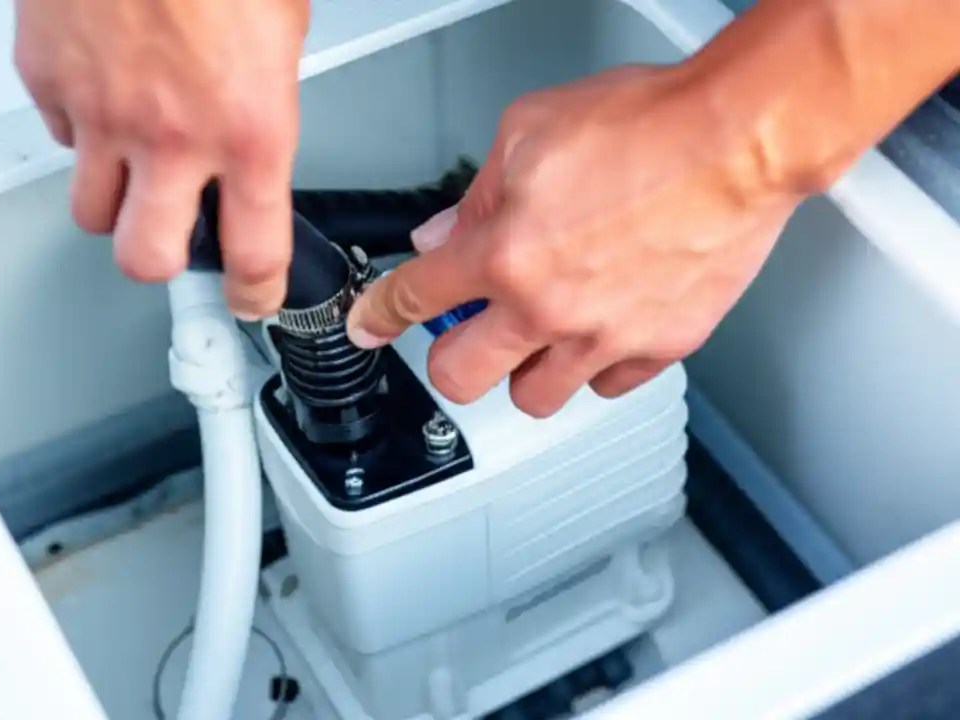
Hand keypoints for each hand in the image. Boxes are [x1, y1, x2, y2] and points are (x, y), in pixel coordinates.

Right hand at [14, 0, 309, 318]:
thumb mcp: (280, 27)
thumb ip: (263, 95)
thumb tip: (250, 121)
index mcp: (250, 125)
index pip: (253, 252)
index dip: (256, 292)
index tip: (252, 299)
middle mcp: (172, 134)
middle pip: (145, 261)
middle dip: (161, 261)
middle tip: (172, 239)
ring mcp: (102, 112)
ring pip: (90, 210)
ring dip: (113, 200)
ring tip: (133, 164)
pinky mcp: (48, 78)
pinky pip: (61, 134)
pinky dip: (81, 127)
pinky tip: (102, 92)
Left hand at [347, 65, 804, 417]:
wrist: (741, 138)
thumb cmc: (648, 123)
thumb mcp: (530, 131)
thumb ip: (478, 194)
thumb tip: (444, 233)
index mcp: (503, 251)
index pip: (413, 299)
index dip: (379, 317)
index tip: (371, 327)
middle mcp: (547, 306)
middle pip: (461, 377)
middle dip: (449, 358)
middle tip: (464, 334)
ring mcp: (604, 336)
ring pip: (533, 398)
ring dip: (522, 371)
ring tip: (536, 334)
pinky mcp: (661, 347)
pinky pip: (607, 388)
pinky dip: (594, 369)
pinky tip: (597, 332)